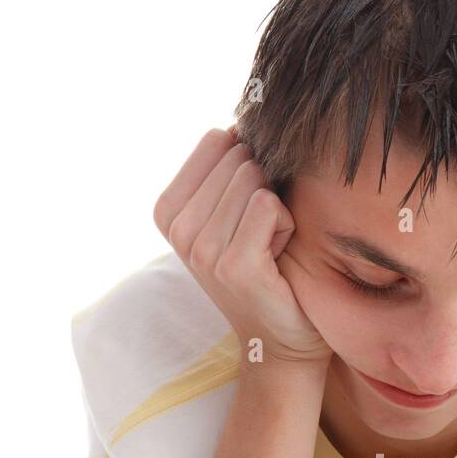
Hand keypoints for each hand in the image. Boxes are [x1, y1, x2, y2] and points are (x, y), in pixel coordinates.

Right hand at [153, 127, 331, 363]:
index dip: (248, 168)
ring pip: (255, 179)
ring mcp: (203, 250)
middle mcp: (178, 230)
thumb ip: (230, 166)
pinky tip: (279, 257)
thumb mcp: (235, 212)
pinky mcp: (234, 265)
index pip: (216, 141)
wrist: (283, 337)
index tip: (247, 213)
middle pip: (239, 158)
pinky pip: (269, 205)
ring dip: (279, 210)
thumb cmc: (267, 267)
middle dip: (265, 190)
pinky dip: (287, 226)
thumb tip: (242, 120)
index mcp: (169, 210)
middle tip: (263, 236)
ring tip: (270, 247)